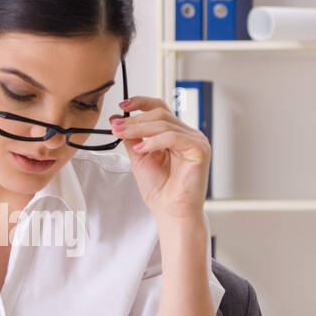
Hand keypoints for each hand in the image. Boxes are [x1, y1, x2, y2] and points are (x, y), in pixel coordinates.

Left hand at [110, 95, 210, 221]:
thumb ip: (132, 137)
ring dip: (139, 128)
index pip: (160, 108)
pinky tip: (141, 148)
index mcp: (176, 134)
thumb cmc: (161, 190)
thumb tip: (117, 119)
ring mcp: (196, 141)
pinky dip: (154, 140)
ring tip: (122, 135)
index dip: (141, 103)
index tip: (122, 105)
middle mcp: (188, 135)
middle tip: (116, 127)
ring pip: (165, 123)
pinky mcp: (200, 150)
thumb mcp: (140, 157)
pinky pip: (174, 137)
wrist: (171, 212)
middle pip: (161, 113)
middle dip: (135, 119)